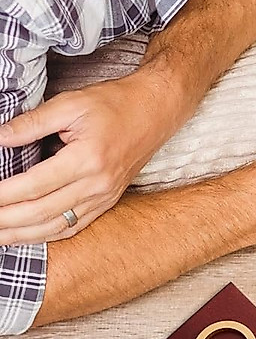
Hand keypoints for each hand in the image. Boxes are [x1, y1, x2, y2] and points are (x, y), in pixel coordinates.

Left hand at [0, 72, 183, 245]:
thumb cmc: (116, 103)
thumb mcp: (70, 104)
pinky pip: (73, 226)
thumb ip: (30, 123)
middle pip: (40, 212)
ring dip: (21, 235)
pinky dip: (46, 235)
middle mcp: (98, 184)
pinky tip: (25, 235)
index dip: (1, 194)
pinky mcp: (107, 201)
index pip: (33, 185)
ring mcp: (104, 196)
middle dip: (4, 220)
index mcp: (88, 159)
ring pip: (55, 226)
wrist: (156, 111)